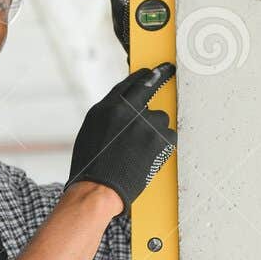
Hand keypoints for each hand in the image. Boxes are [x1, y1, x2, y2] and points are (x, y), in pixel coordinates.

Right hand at [67, 63, 176, 214]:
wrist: (98, 189)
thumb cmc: (90, 166)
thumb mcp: (91, 131)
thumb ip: (109, 114)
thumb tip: (125, 105)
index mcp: (107, 108)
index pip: (128, 84)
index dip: (142, 76)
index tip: (151, 71)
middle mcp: (126, 111)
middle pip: (148, 87)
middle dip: (160, 76)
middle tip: (169, 70)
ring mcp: (145, 125)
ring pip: (160, 118)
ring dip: (155, 129)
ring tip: (141, 149)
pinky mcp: (159, 140)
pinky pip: (170, 136)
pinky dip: (164, 144)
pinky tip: (151, 155)